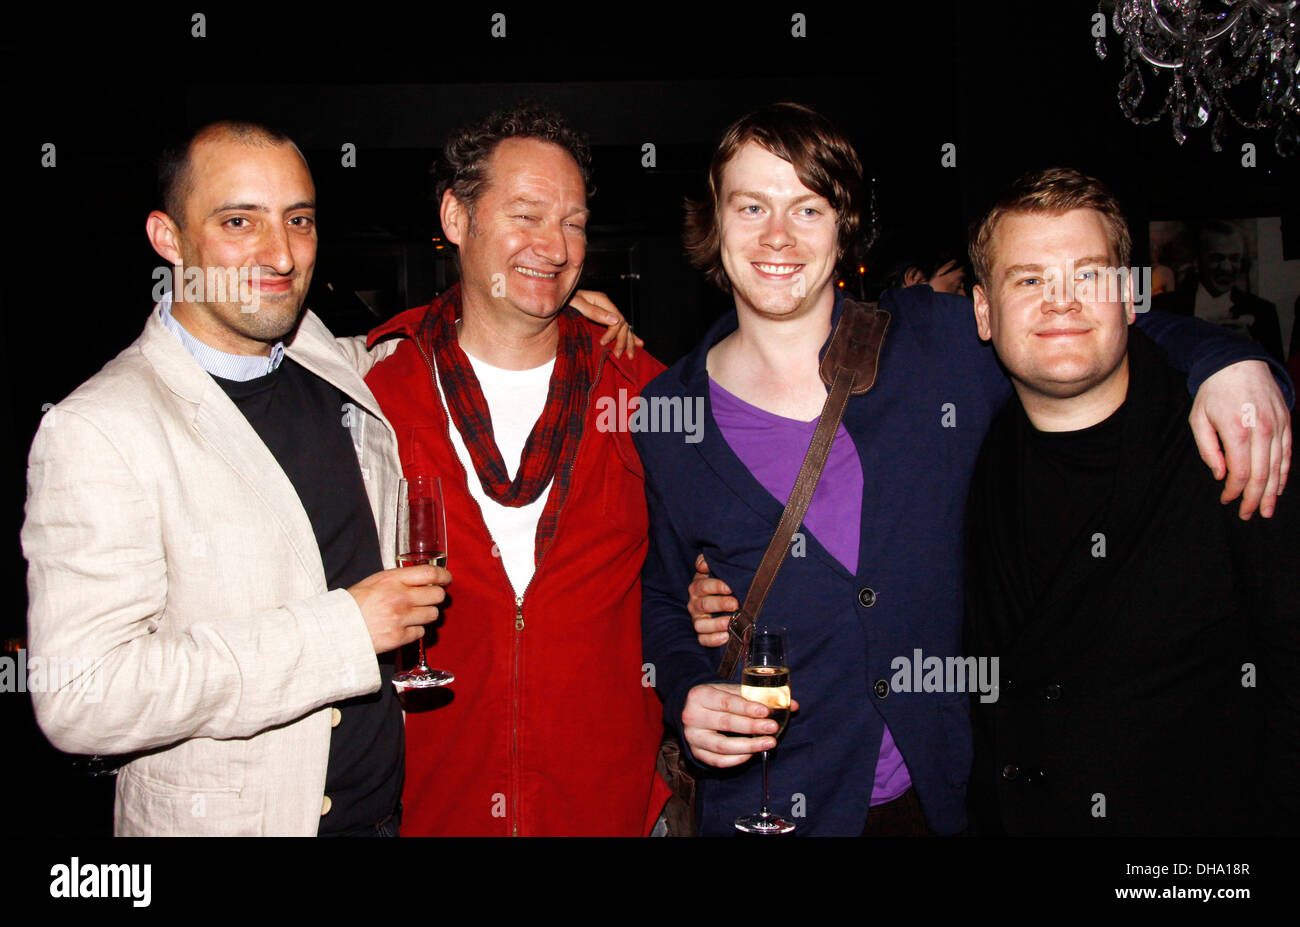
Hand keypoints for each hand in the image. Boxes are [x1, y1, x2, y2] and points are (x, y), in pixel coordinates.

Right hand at [348, 564, 450, 653]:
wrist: (336, 628)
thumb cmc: (354, 603)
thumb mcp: (375, 581)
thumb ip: (399, 579)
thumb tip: (423, 579)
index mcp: (392, 580)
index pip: (430, 574)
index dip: (444, 576)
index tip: (446, 579)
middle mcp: (400, 597)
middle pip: (437, 595)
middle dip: (436, 597)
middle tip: (430, 599)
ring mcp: (400, 618)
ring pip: (432, 614)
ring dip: (427, 614)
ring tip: (414, 614)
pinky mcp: (399, 637)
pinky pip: (421, 632)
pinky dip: (415, 630)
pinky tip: (404, 627)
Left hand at [569, 289, 643, 357]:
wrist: (552, 302)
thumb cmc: (562, 301)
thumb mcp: (576, 304)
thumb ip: (594, 312)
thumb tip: (615, 321)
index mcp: (601, 300)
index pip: (616, 319)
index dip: (613, 333)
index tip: (603, 343)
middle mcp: (606, 306)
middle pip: (622, 325)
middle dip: (622, 341)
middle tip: (617, 355)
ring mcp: (605, 313)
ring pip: (624, 328)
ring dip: (628, 342)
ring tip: (630, 356)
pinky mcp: (602, 321)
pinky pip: (619, 329)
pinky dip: (629, 337)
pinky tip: (637, 344)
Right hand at [682, 682, 799, 767]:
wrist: (694, 710)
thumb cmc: (718, 699)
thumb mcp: (732, 691)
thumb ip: (759, 696)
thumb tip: (792, 705)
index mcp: (699, 695)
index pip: (725, 702)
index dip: (747, 708)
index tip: (765, 711)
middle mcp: (691, 716)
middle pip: (725, 723)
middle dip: (752, 727)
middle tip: (773, 728)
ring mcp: (692, 737)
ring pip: (722, 746)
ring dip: (748, 746)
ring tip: (768, 743)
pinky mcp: (696, 753)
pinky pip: (717, 761)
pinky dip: (736, 759)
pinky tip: (752, 754)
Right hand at [688, 553, 737, 647]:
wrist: (727, 598)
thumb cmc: (723, 583)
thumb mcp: (716, 569)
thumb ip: (708, 562)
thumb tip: (703, 564)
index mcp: (698, 587)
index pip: (703, 586)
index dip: (716, 586)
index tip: (730, 587)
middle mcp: (695, 604)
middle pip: (704, 605)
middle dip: (720, 604)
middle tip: (735, 604)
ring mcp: (698, 619)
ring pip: (701, 624)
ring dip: (716, 624)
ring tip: (731, 623)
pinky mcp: (702, 633)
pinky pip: (703, 639)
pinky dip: (713, 640)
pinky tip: (726, 637)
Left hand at [1189, 359, 1290, 518]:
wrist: (1239, 363)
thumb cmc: (1214, 392)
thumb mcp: (1198, 419)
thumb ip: (1208, 450)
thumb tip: (1221, 475)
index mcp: (1237, 431)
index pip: (1239, 473)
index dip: (1234, 492)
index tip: (1226, 500)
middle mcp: (1262, 431)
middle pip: (1261, 475)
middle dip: (1254, 499)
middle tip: (1248, 515)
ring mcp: (1278, 427)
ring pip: (1278, 468)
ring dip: (1272, 493)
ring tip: (1265, 510)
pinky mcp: (1286, 423)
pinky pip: (1287, 454)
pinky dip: (1283, 474)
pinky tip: (1278, 488)